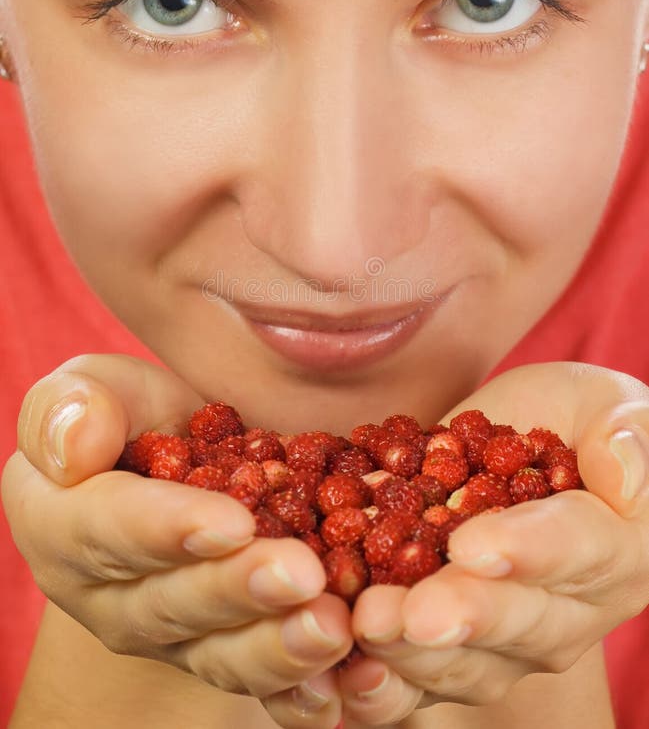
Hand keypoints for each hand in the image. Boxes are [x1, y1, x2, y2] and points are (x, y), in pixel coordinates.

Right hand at [1, 354, 352, 728]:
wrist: (173, 457)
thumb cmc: (127, 414)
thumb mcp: (92, 388)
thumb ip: (72, 409)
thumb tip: (75, 446)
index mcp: (61, 526)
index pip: (110, 531)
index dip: (170, 528)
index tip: (234, 522)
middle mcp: (108, 597)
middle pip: (173, 603)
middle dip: (239, 591)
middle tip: (301, 575)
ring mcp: (168, 634)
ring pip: (220, 653)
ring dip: (279, 646)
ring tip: (334, 626)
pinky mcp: (222, 649)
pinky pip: (259, 679)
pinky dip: (301, 687)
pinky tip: (345, 683)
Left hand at [335, 362, 648, 725]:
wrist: (520, 446)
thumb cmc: (574, 421)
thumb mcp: (605, 404)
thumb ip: (625, 435)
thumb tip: (628, 477)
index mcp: (615, 548)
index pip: (577, 551)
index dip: (526, 551)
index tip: (470, 544)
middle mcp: (567, 610)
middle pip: (517, 623)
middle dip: (459, 617)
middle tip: (406, 613)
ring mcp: (507, 641)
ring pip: (464, 665)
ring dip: (409, 655)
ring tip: (361, 630)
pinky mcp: (449, 650)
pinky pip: (417, 684)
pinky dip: (377, 687)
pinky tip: (335, 676)